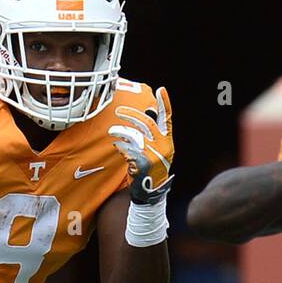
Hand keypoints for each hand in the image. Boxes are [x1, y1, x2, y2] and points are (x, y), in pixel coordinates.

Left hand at [109, 86, 173, 203]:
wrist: (151, 192)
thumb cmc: (152, 169)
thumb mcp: (158, 150)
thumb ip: (154, 133)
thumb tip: (148, 110)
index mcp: (168, 141)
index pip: (168, 119)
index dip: (165, 104)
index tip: (161, 90)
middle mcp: (163, 147)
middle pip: (146, 123)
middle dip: (131, 114)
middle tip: (119, 110)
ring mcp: (153, 155)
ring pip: (133, 134)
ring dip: (120, 131)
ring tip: (113, 131)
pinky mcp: (143, 163)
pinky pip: (127, 148)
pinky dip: (120, 146)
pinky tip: (119, 148)